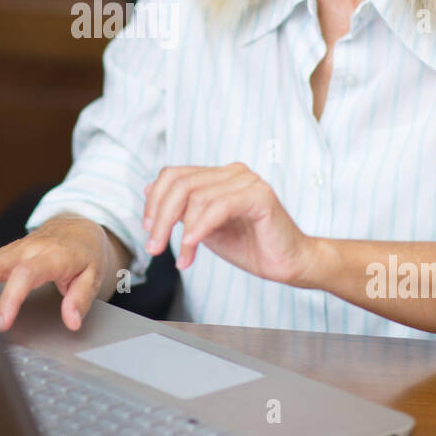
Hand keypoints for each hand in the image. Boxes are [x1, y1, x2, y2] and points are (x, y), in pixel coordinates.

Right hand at [0, 216, 122, 332]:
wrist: (79, 227)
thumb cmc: (86, 253)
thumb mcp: (93, 276)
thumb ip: (81, 299)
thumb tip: (71, 321)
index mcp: (53, 255)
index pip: (26, 274)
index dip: (10, 298)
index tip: (1, 322)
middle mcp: (29, 249)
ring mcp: (15, 249)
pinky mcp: (6, 252)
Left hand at [142, 162, 315, 286]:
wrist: (288, 263)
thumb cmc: (251, 245)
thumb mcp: (205, 228)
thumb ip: (182, 209)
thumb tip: (148, 188)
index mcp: (219, 176)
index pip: (174, 175)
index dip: (155, 200)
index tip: (147, 229)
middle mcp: (232, 172)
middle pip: (180, 184)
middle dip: (160, 218)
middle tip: (154, 248)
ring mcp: (247, 181)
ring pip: (196, 196)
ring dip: (182, 232)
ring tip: (182, 258)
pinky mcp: (260, 196)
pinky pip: (219, 206)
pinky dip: (199, 228)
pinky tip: (191, 247)